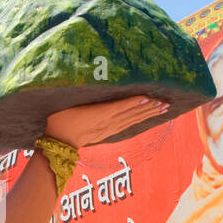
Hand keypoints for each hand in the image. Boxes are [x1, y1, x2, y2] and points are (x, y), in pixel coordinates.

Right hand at [44, 95, 168, 148]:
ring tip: (163, 107)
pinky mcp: (107, 133)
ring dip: (148, 113)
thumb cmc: (59, 120)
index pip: (119, 107)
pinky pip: (126, 124)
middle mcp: (106, 123)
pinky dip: (138, 118)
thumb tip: (90, 79)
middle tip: (166, 102)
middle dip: (149, 108)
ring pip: (132, 119)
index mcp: (96, 115)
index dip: (134, 102)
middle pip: (131, 114)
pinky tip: (147, 114)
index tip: (149, 97)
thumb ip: (82, 96)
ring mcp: (107, 129)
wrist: (57, 143)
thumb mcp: (67, 105)